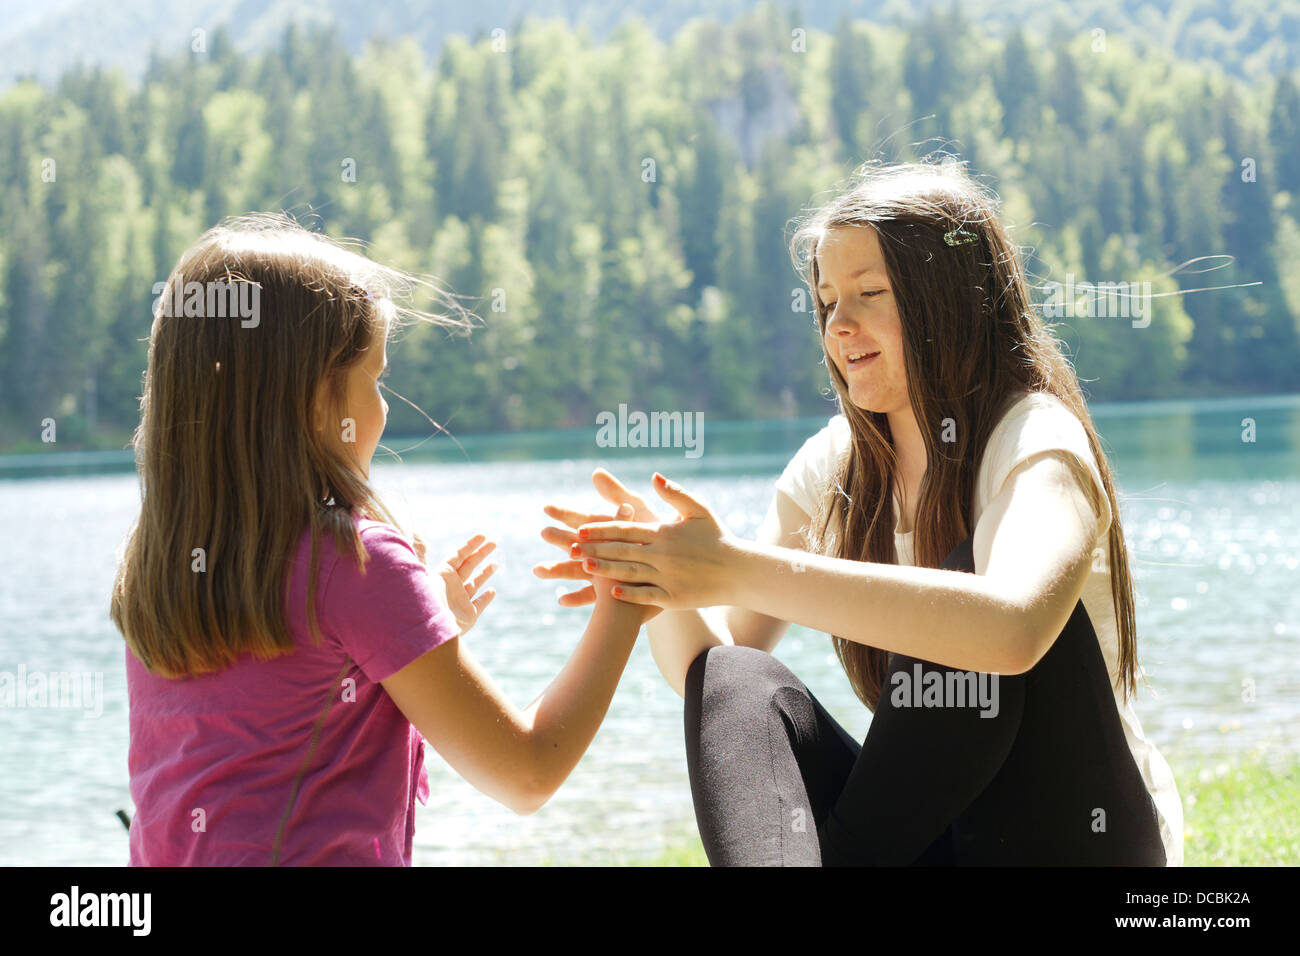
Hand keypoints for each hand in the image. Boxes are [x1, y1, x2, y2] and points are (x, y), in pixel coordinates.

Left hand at [423, 532, 497, 634]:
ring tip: (495, 563)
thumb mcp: (420, 573)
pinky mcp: (469, 616)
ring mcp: (460, 602)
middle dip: (481, 554)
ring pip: (475, 583)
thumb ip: (420, 553)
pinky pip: (479, 604)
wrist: (430, 629)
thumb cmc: (425, 600)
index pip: (458, 556)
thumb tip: (416, 532)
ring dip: (485, 573)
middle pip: (469, 566)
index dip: (470, 545)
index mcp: (441, 575)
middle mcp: (452, 587)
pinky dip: (486, 598)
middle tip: (494, 542)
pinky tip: (492, 591)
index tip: (482, 535)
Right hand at [532, 467, 662, 606]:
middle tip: (543, 533)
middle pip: (579, 544)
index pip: (586, 520)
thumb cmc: (660, 536)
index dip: (567, 514)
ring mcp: (607, 573)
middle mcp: (605, 552)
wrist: (680, 572)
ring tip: (538, 569)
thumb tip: (596, 472)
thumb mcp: (641, 512)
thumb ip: (618, 494)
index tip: (546, 508)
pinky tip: (562, 600)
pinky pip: (593, 597)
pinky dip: (578, 598)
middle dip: (560, 540)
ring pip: (579, 571)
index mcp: (612, 532)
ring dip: (559, 570)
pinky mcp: (611, 593)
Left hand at [570, 473, 738, 610]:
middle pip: (622, 550)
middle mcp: (663, 554)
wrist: (739, 571)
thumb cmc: (717, 537)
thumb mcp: (699, 509)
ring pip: (629, 572)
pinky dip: (628, 593)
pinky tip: (609, 592)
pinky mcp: (674, 598)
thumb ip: (675, 493)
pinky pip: (646, 596)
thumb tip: (653, 477)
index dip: (601, 528)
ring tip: (583, 566)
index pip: (626, 528)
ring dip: (605, 569)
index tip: (580, 528)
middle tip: (570, 548)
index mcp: (664, 532)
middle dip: (594, 548)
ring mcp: (668, 577)